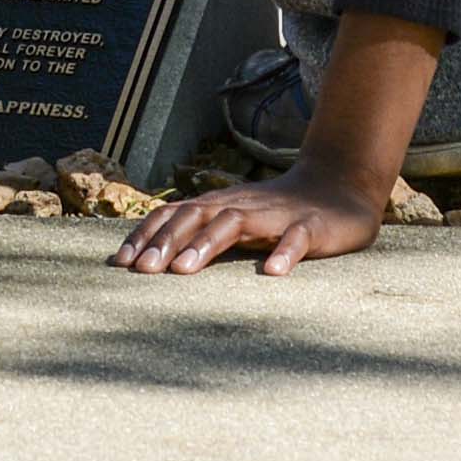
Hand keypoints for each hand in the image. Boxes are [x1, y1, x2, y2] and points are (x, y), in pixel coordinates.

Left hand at [118, 165, 391, 277]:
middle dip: (166, 242)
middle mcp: (241, 205)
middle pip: (196, 216)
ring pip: (236, 222)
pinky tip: (272, 272)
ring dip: (207, 244)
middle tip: (144, 271)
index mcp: (219, 206)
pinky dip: (284, 252)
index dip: (147, 236)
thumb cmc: (277, 214)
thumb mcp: (235, 221)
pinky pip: (296, 238)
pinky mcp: (311, 227)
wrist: (338, 189)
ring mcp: (275, 215)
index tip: (122, 264)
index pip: (174, 215)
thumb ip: (201, 235)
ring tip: (184, 270)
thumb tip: (151, 259)